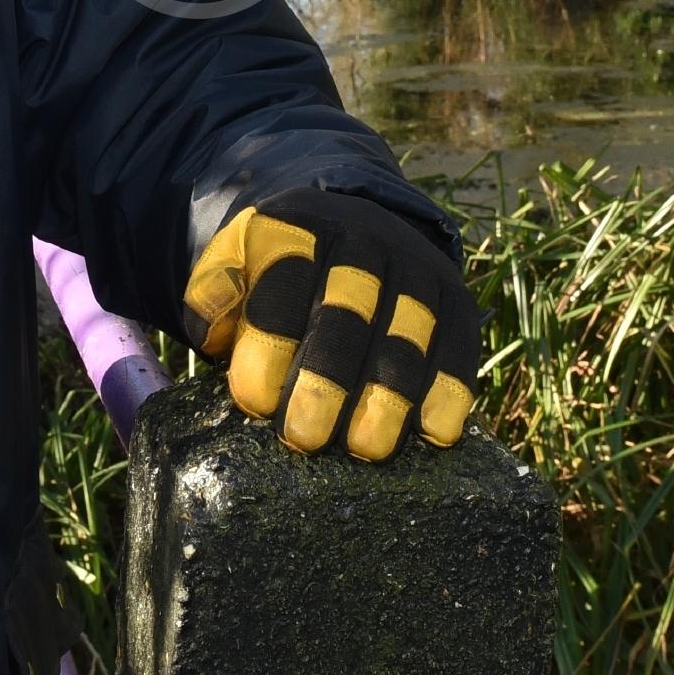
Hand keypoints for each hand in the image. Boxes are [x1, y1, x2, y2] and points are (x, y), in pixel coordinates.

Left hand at [182, 189, 480, 460]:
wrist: (350, 232)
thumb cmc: (278, 273)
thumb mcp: (234, 265)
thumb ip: (214, 294)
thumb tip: (213, 332)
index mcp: (299, 226)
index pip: (285, 281)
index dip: (271, 343)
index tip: (255, 401)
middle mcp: (364, 238)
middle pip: (350, 310)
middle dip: (327, 379)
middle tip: (306, 437)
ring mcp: (416, 266)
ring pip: (409, 331)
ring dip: (389, 394)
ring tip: (366, 448)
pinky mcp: (456, 298)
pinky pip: (460, 343)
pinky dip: (451, 388)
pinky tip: (436, 433)